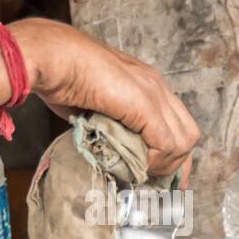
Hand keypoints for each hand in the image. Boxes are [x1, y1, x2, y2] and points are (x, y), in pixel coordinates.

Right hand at [13, 18, 198, 177]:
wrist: (50, 56)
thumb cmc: (60, 76)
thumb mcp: (91, 105)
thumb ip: (108, 124)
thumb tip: (110, 149)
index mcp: (144, 83)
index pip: (176, 124)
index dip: (171, 155)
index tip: (157, 176)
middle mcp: (155, 85)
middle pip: (188, 134)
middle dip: (174, 164)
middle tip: (152, 181)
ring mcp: (153, 92)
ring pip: (183, 141)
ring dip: (162, 164)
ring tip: (137, 171)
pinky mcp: (145, 103)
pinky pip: (165, 143)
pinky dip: (153, 160)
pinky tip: (132, 163)